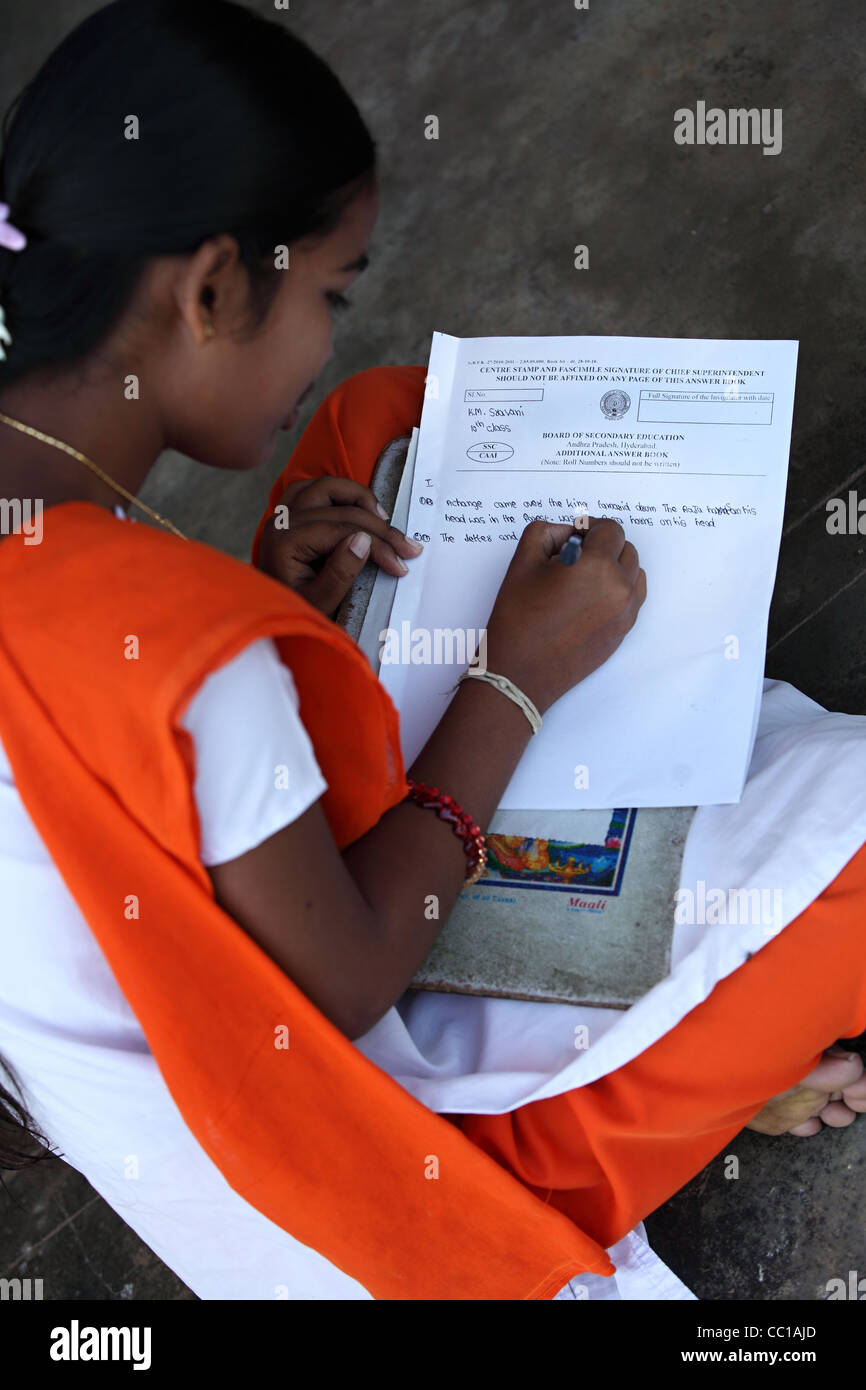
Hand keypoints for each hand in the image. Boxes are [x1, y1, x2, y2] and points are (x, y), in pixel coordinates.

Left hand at [256, 476, 422, 616]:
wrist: (271, 615)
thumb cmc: (296, 611)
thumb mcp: (320, 604)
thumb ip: (339, 573)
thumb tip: (364, 540)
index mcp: (285, 541)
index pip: (342, 530)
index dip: (377, 544)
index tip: (401, 564)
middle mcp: (281, 521)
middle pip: (339, 508)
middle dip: (378, 527)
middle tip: (406, 547)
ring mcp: (283, 514)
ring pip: (326, 487)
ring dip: (359, 498)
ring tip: (384, 520)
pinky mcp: (288, 513)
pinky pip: (314, 488)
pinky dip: (340, 492)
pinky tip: (360, 508)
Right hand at [483, 516, 646, 714]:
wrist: (521, 673)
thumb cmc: (518, 621)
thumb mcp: (522, 562)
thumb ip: (546, 533)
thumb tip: (566, 534)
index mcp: (598, 567)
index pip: (611, 530)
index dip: (590, 528)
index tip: (573, 536)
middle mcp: (620, 589)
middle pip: (626, 550)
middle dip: (603, 546)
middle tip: (573, 557)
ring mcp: (625, 613)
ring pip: (634, 574)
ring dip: (614, 567)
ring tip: (583, 579)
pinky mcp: (623, 632)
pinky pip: (632, 598)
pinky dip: (618, 590)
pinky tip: (590, 598)